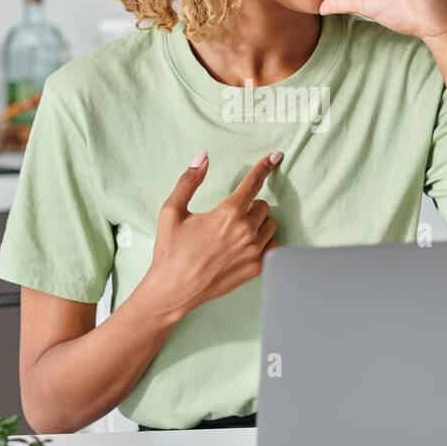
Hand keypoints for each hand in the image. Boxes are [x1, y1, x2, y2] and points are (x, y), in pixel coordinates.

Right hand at [141, 151, 281, 319]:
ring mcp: (253, 251)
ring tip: (235, 232)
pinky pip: (273, 246)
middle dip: (249, 206)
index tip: (275, 156)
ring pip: (270, 224)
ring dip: (258, 223)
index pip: (253, 183)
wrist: (173, 289)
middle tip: (228, 217)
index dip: (264, 166)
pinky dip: (263, 242)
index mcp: (227, 213)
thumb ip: (189, 181)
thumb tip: (203, 157)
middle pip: (262, 205)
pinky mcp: (256, 268)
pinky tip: (244, 247)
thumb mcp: (171, 211)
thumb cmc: (171, 250)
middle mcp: (245, 231)